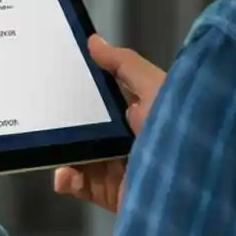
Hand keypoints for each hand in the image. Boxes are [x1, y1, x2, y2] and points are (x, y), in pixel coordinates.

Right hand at [53, 35, 165, 212]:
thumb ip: (125, 65)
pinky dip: (68, 179)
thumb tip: (94, 41)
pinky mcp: (112, 194)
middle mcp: (131, 140)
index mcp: (143, 113)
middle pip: (89, 128)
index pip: (108, 99)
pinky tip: (67, 173)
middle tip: (46, 117)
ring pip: (79, 156)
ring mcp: (121, 168)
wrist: (190, 190)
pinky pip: (81, 185)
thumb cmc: (181, 131)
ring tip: (54, 147)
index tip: (58, 81)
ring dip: (62, 152)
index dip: (84, 91)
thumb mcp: (155, 88)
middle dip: (66, 123)